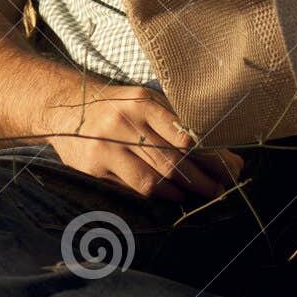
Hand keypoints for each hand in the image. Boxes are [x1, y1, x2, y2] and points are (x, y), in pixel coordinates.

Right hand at [43, 80, 244, 202]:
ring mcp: (106, 143)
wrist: (65, 107)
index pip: (185, 133)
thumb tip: (224, 157)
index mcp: (142, 101)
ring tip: (202, 195)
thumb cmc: (117, 108)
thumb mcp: (145, 104)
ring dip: (184, 191)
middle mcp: (124, 119)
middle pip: (173, 158)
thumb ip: (177, 125)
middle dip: (203, 178)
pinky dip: (158, 195)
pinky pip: (133, 186)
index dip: (212, 155)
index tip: (232, 169)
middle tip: (221, 189)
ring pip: (155, 176)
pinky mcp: (94, 165)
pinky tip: (172, 196)